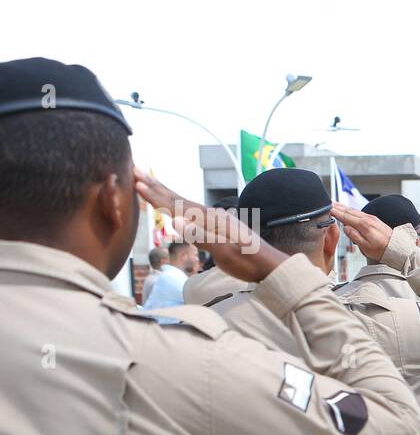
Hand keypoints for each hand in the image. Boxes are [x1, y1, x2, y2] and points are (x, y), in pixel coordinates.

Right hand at [134, 169, 286, 281]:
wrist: (270, 265)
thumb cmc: (248, 261)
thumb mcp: (224, 252)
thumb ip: (200, 236)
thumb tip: (174, 220)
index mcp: (209, 220)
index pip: (175, 206)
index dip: (154, 196)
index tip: (135, 182)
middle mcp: (210, 215)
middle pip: (177, 198)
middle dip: (155, 185)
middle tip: (134, 169)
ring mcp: (214, 220)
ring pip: (184, 203)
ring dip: (164, 192)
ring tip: (149, 182)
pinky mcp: (218, 227)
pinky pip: (191, 212)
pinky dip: (177, 206)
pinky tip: (176, 207)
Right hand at [329, 203, 396, 260]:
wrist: (396, 248)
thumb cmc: (381, 250)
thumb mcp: (366, 247)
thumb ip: (355, 237)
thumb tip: (346, 228)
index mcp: (364, 225)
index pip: (346, 217)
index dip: (336, 212)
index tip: (327, 209)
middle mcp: (368, 219)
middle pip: (349, 211)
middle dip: (337, 206)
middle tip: (327, 202)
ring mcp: (371, 218)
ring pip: (354, 210)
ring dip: (343, 206)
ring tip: (334, 204)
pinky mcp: (374, 219)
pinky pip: (359, 212)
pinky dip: (351, 210)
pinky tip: (348, 209)